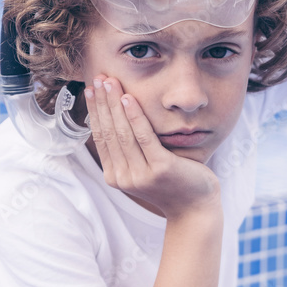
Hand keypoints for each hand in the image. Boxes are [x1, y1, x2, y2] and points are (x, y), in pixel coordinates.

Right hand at [85, 75, 220, 219]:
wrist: (195, 208)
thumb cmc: (173, 183)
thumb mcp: (144, 167)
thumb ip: (130, 149)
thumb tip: (115, 119)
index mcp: (116, 176)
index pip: (100, 137)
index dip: (95, 111)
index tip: (91, 89)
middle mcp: (124, 177)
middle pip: (108, 132)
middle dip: (101, 102)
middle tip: (97, 78)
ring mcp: (141, 175)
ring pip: (122, 132)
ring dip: (114, 104)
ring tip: (109, 81)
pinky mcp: (160, 169)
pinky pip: (144, 137)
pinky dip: (135, 116)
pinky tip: (129, 98)